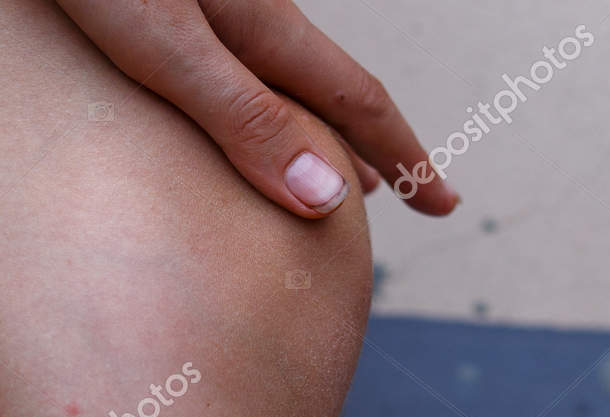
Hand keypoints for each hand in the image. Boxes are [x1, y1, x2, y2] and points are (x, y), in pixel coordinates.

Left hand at [54, 0, 459, 218]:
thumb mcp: (165, 45)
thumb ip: (241, 117)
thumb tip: (326, 198)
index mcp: (260, 26)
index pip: (354, 103)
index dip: (404, 157)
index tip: (444, 204)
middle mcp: (246, 10)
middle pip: (326, 88)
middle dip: (370, 146)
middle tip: (405, 194)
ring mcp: (208, 5)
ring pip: (282, 76)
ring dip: (316, 127)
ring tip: (336, 169)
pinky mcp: (167, 4)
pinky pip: (238, 66)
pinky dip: (264, 104)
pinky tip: (240, 111)